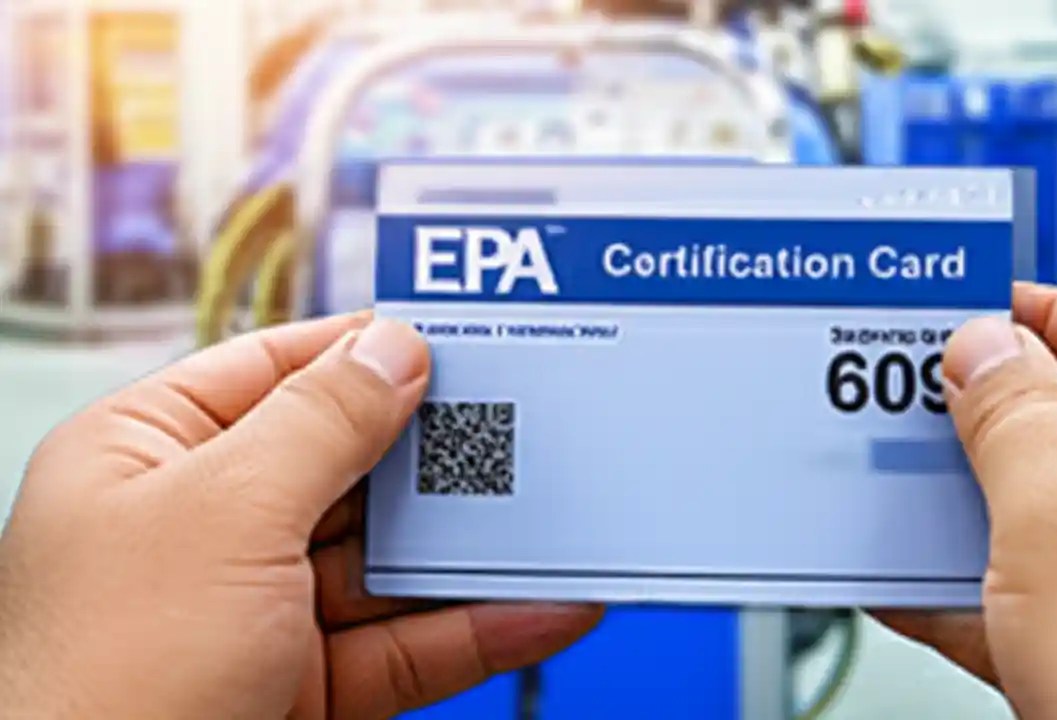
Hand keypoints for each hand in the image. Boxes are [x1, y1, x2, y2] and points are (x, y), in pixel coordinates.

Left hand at [0, 314, 601, 718]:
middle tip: (526, 429)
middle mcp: (202, 529)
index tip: (452, 339)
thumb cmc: (102, 679)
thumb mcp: (224, 514)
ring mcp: (255, 614)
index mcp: (146, 456)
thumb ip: (320, 424)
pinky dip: (478, 629)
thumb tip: (392, 349)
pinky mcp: (304, 690)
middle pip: (346, 468)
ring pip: (388, 563)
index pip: (271, 372)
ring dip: (471, 550)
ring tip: (554, 520)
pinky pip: (407, 647)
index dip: (363, 352)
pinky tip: (544, 608)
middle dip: (435, 458)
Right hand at [877, 284, 1056, 718]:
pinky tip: (896, 578)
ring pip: (1047, 513)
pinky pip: (1034, 596)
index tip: (950, 311)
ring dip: (958, 505)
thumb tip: (983, 347)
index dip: (1030, 317)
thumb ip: (1014, 417)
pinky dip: (965, 587)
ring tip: (879, 485)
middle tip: (895, 399)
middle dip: (978, 418)